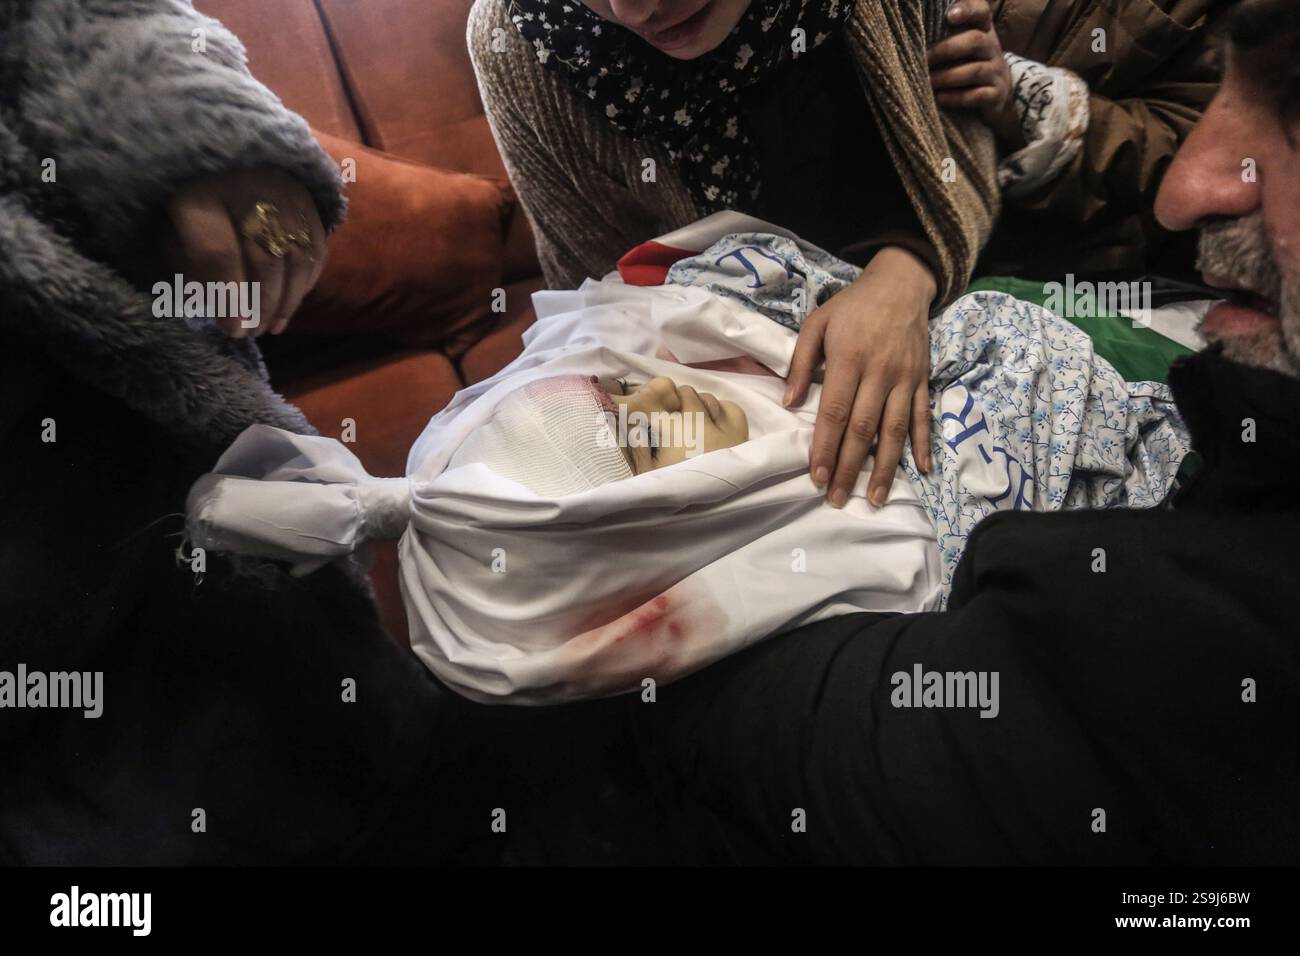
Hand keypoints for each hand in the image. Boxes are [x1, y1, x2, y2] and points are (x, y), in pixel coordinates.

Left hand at [165, 167, 327, 337]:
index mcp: (198, 191)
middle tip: (252, 333)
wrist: (215, 145)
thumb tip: (214, 303)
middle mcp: (247, 186)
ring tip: (272, 326)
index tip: (232, 331)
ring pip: (295, 256)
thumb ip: (186, 263)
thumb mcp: (167, 227)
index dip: (228, 297)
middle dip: (260, 305)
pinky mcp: (307, 196)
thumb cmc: (183, 196)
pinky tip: (291, 302)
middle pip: (263, 258)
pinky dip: (306, 281)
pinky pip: (315, 247)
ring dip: (286, 300)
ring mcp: (283, 189)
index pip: (219, 253)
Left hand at [784, 246, 934, 508]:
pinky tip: (921, 470)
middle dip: (849, 467)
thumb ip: (800, 362)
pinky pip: (923, 416)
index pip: (835, 412)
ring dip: (885, 467)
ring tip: (875, 498)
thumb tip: (789, 402)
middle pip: (863, 428)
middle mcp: (879, 373)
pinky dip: (923, 444)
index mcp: (849, 359)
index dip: (826, 446)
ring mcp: (905, 379)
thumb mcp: (816, 323)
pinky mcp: (922, 380)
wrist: (901, 284)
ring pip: (895, 430)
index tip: (816, 476)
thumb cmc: (852, 306)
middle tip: (838, 498)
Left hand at [928, 0, 1022, 148]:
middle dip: (945, 50)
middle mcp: (993, 48)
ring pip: (975, 71)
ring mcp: (996, 72)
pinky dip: (956, 97)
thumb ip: (947, 33)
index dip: (969, 10)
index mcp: (984, 30)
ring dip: (946, 77)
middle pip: (975, 41)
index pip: (981, 12)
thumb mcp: (964, 43)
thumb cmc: (970, 61)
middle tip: (923, 59)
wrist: (999, 90)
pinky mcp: (996, 95)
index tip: (949, 15)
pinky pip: (978, 96)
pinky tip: (940, 98)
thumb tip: (913, 30)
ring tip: (927, 81)